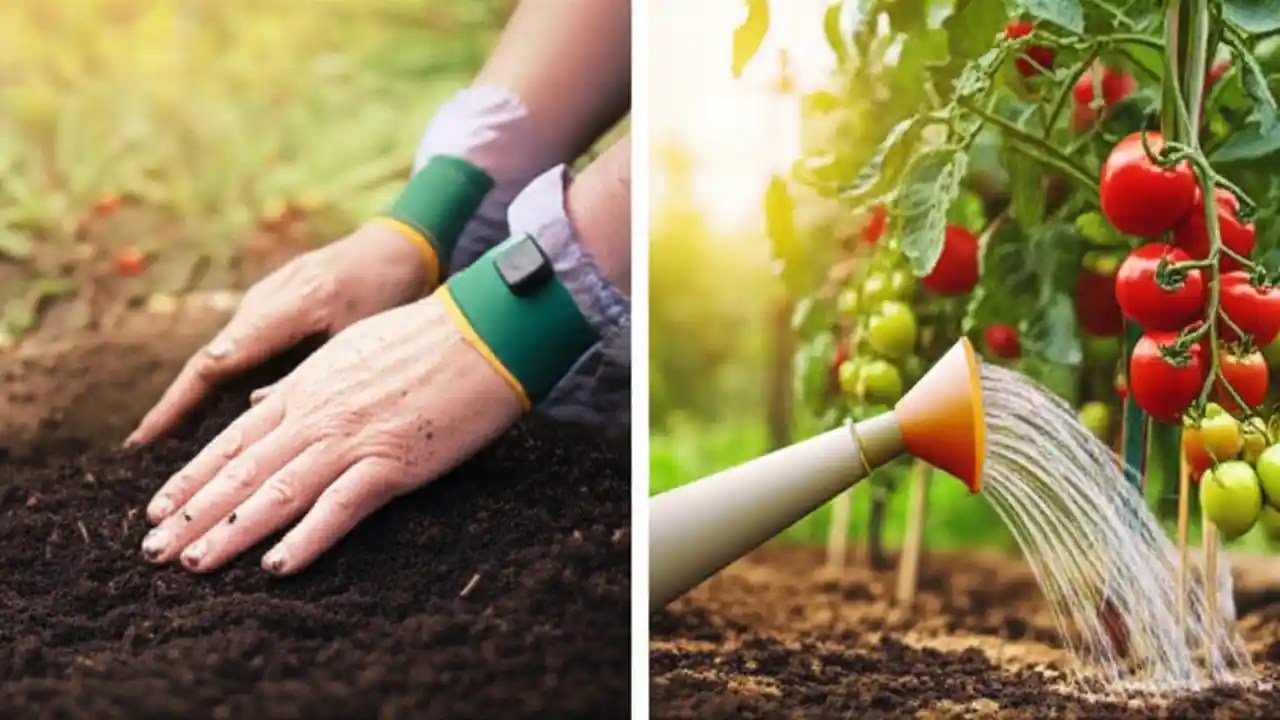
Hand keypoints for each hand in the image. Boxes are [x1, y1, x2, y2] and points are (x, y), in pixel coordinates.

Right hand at [126, 222, 429, 445]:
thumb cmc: (387, 291)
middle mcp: (259, 305)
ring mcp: (262, 307)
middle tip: (137, 454)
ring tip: (161, 449)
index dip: (180, 405)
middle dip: (173, 410)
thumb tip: (254, 407)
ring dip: (194, 402)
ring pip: (221, 361)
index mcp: (280, 307)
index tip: (147, 438)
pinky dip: (222, 387)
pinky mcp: (272, 314)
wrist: (396, 247)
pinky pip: (239, 354)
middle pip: (208, 366)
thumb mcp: (358, 330)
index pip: (216, 363)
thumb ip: (312, 368)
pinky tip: (211, 421)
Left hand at [138, 294, 522, 574]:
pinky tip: (276, 566)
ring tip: (192, 565)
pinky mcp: (393, 461)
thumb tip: (264, 404)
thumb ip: (306, 383)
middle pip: (240, 471)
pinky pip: (340, 507)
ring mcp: (352, 439)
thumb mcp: (352, 352)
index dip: (191, 477)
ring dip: (229, 531)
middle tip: (153, 553)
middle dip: (192, 514)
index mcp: (308, 389)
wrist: (483, 331)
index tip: (158, 509)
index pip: (234, 440)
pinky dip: (307, 538)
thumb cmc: (426, 339)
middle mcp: (318, 415)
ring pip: (275, 491)